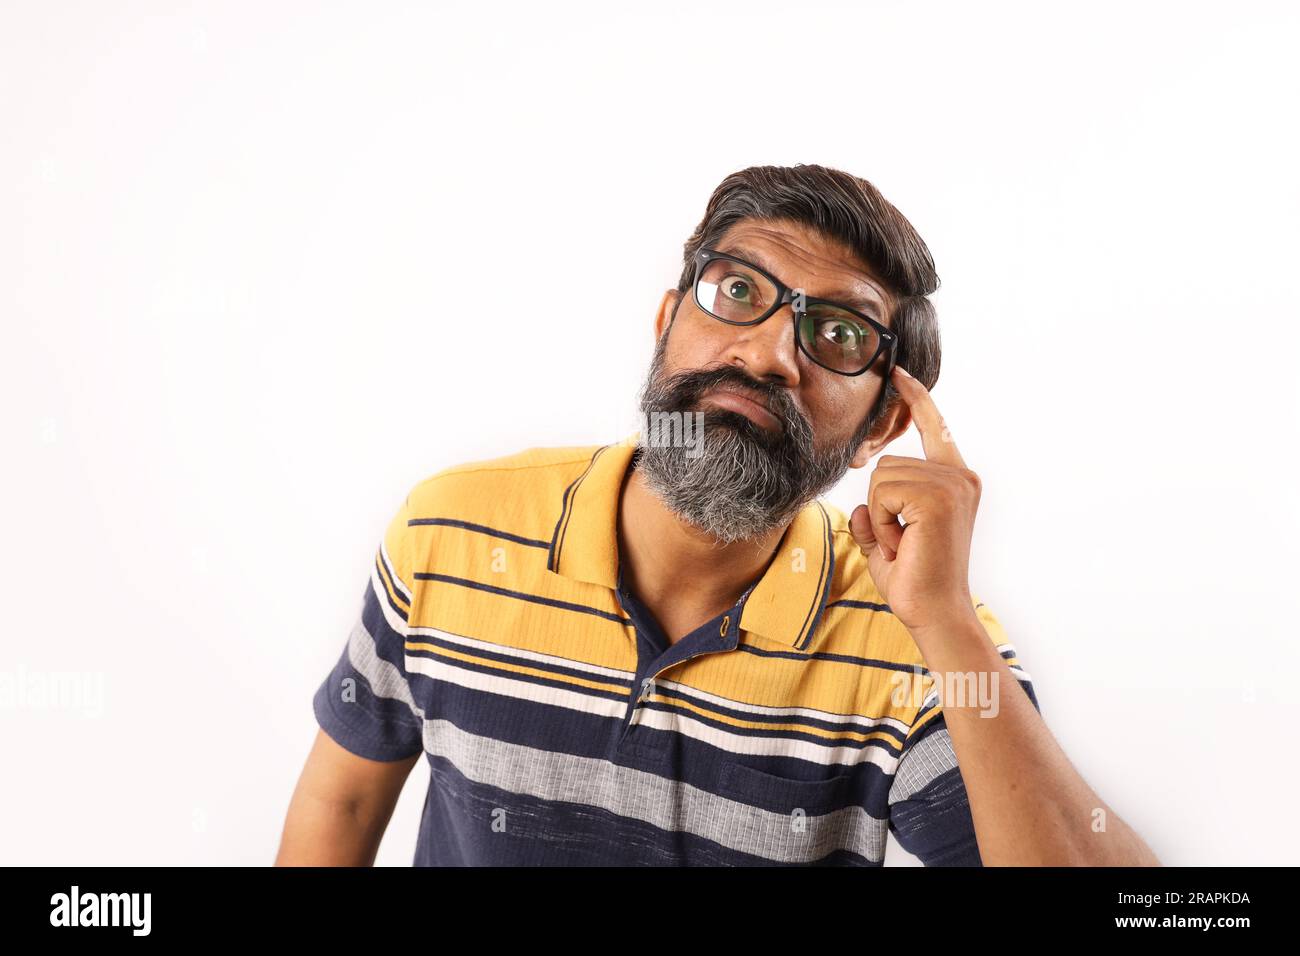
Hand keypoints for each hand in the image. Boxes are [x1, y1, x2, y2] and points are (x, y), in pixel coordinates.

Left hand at [848, 365, 982, 636]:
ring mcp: (952, 485)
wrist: (935, 612)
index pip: (934, 427)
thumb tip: (856, 507)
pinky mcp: (938, 496)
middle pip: (888, 461)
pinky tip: (904, 543)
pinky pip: (881, 493)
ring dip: (881, 515)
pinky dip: (881, 521)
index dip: (916, 399)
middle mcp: (960, 477)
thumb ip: (874, 518)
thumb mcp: (888, 542)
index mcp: (956, 481)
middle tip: (904, 540)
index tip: (900, 372)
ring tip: (906, 543)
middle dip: (880, 504)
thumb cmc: (914, 582)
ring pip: (881, 476)